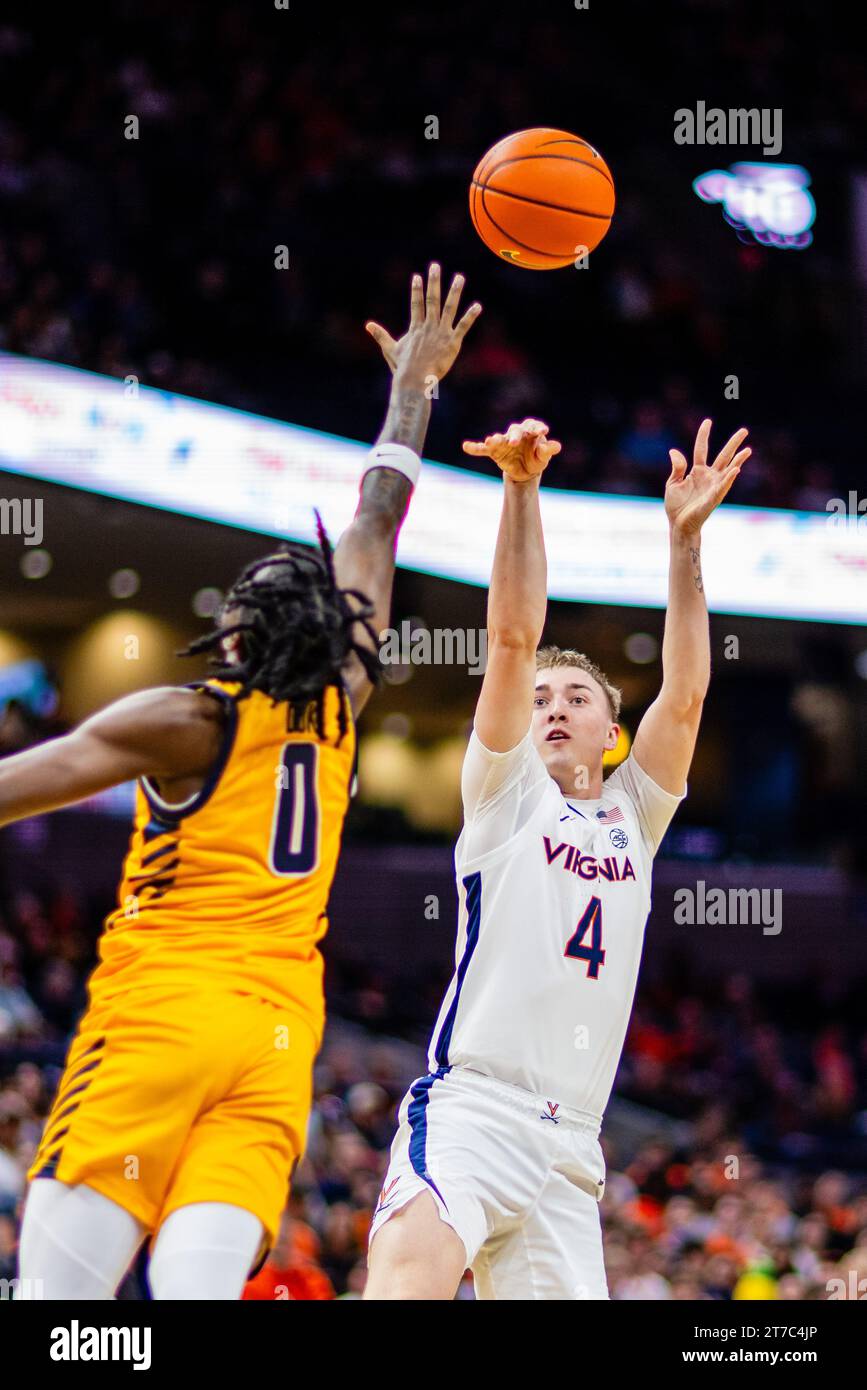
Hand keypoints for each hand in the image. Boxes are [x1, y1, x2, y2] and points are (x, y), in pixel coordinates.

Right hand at [365, 263, 480, 388]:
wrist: (415, 380)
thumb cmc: (403, 367)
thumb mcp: (390, 349)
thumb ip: (381, 335)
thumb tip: (367, 325)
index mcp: (416, 328)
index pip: (416, 304)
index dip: (416, 290)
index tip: (417, 276)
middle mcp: (429, 326)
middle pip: (432, 300)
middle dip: (433, 282)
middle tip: (435, 266)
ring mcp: (441, 333)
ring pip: (449, 308)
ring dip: (454, 292)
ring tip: (459, 277)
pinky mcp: (452, 343)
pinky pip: (462, 327)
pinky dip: (470, 316)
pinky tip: (477, 306)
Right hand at [462, 418, 560, 482]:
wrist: (525, 471)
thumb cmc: (536, 458)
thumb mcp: (543, 457)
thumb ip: (547, 450)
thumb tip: (557, 446)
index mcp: (530, 431)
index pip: (534, 426)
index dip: (537, 428)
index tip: (543, 432)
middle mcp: (516, 433)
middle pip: (515, 431)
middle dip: (514, 436)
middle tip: (514, 442)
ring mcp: (504, 442)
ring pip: (498, 438)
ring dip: (494, 439)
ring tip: (490, 441)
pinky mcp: (495, 451)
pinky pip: (483, 449)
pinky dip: (475, 447)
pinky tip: (466, 446)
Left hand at [665, 419, 750, 534]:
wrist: (678, 524)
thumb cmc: (676, 505)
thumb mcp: (673, 483)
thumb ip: (677, 467)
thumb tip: (674, 451)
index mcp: (697, 471)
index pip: (701, 449)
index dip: (704, 435)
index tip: (708, 421)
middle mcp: (709, 476)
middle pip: (723, 456)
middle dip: (734, 443)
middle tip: (744, 431)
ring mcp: (714, 486)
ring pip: (729, 468)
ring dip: (739, 459)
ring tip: (748, 449)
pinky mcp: (714, 497)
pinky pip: (723, 485)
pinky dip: (729, 477)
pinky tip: (736, 468)